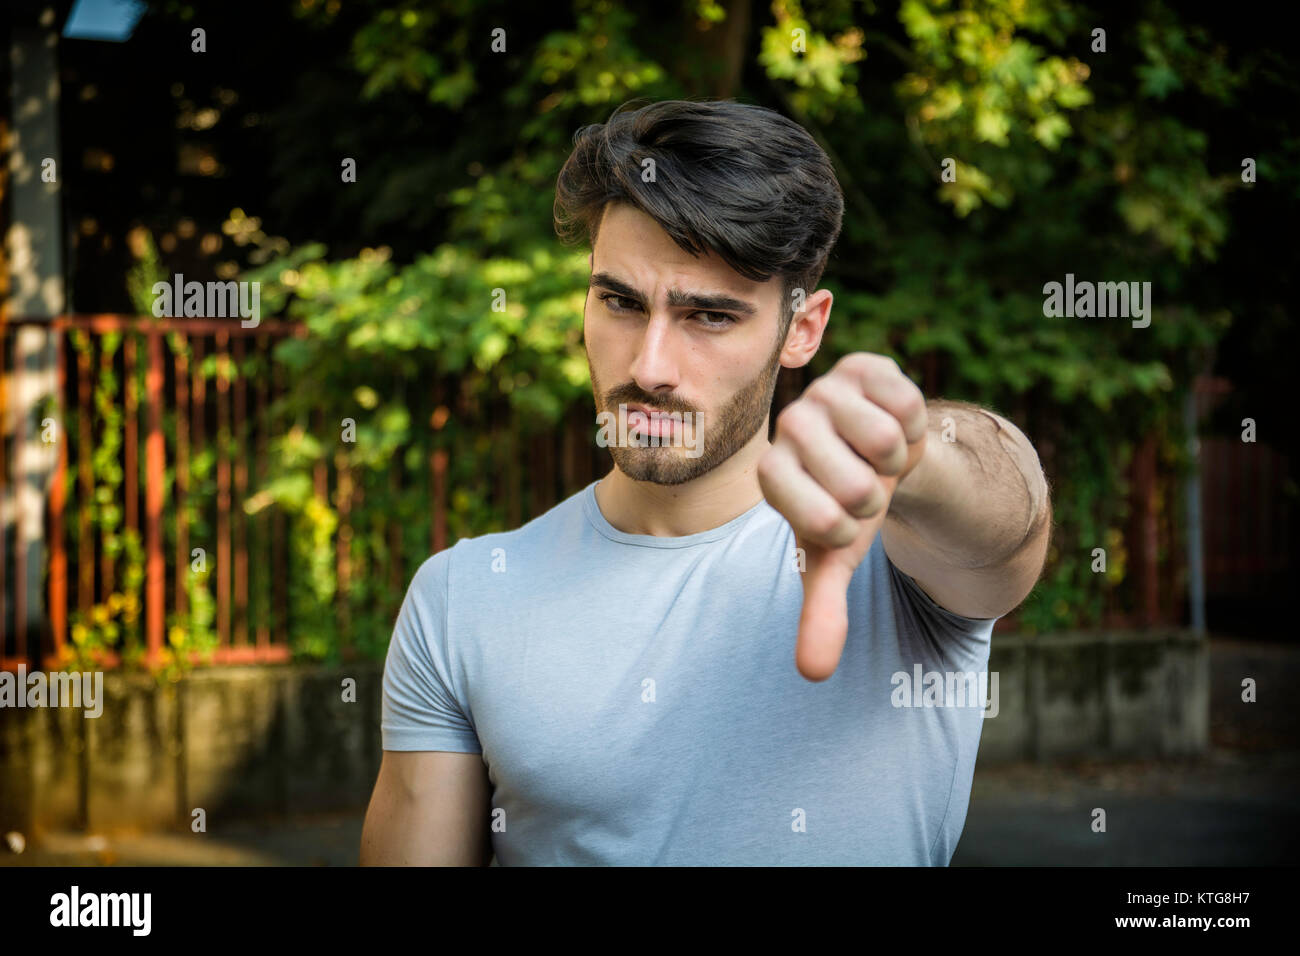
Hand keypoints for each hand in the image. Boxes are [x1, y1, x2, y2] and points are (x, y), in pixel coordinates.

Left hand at [757, 353, 927, 680]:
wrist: (879, 454)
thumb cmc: (847, 507)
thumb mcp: (835, 558)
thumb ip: (822, 611)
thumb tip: (813, 674)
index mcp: (772, 473)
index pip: (816, 517)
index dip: (843, 526)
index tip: (845, 519)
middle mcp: (789, 425)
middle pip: (858, 486)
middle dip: (878, 496)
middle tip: (866, 484)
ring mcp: (825, 390)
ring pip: (884, 443)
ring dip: (897, 461)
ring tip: (878, 456)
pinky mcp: (864, 367)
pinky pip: (906, 405)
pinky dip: (914, 427)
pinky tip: (892, 425)